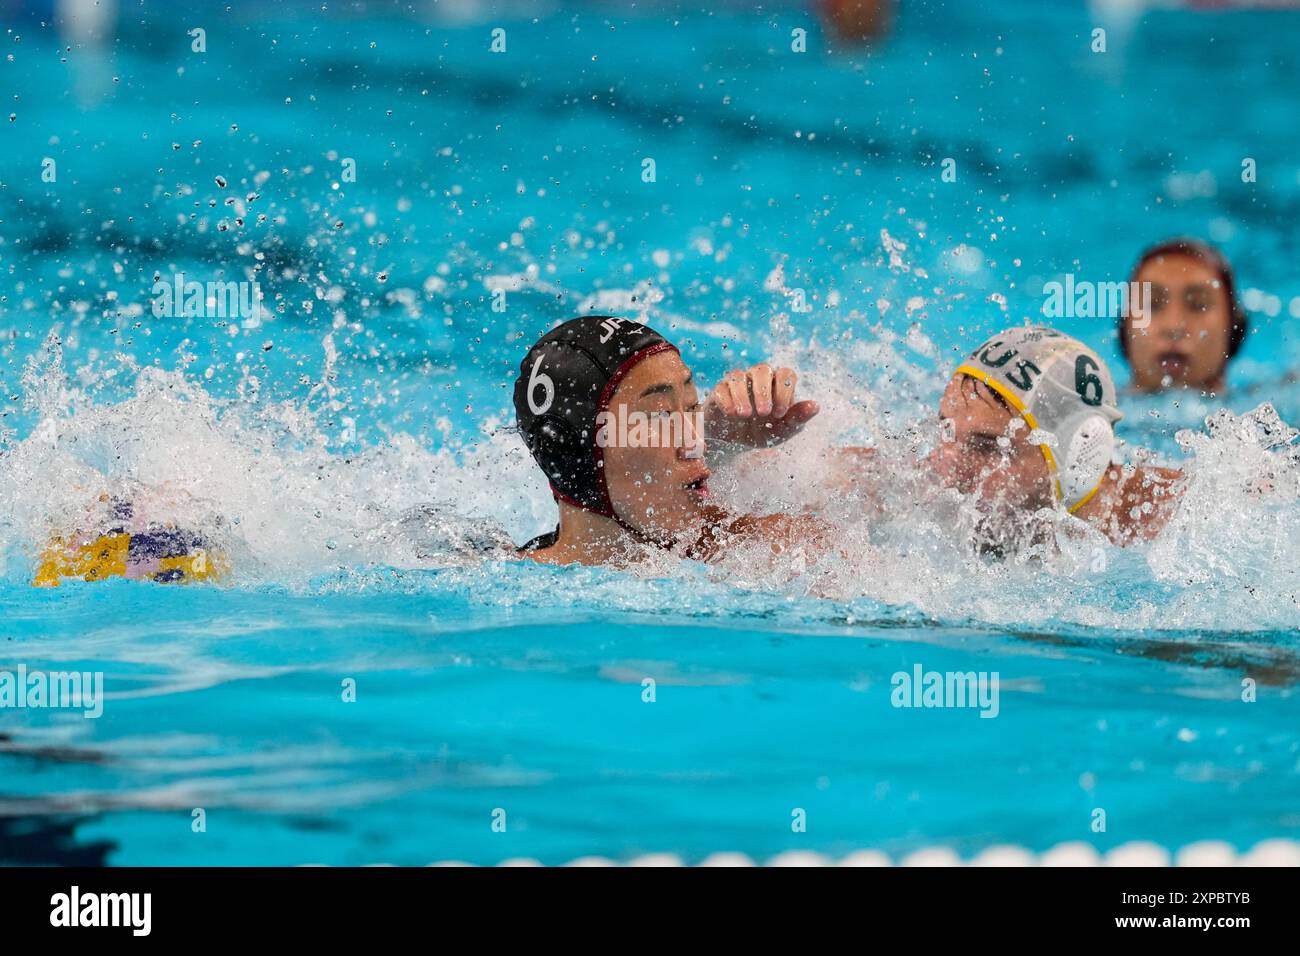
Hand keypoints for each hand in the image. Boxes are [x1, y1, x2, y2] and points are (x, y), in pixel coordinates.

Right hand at [704, 363, 819, 452]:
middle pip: (762, 369)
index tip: (780, 413)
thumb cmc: (763, 432)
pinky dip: (726, 400)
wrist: (735, 443)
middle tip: (764, 413)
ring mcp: (737, 383)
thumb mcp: (783, 429)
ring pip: (738, 376)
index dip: (784, 391)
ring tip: (745, 415)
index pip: (786, 374)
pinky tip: (731, 415)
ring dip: (742, 395)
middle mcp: (758, 378)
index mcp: (778, 384)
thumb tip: (816, 406)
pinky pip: (721, 388)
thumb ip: (798, 418)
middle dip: (764, 391)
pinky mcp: (719, 392)